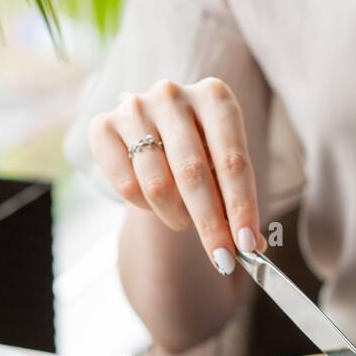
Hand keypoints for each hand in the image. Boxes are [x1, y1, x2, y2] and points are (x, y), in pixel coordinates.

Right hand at [88, 78, 265, 274]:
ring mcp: (135, 107)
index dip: (241, 207)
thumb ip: (239, 204)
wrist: (153, 134)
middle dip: (210, 224)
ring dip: (176, 217)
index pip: (232, 160)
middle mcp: (173, 94)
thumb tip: (252, 246)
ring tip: (183, 220)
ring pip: (157, 185)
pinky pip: (126, 186)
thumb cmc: (200, 154)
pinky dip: (144, 207)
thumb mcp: (224, 171)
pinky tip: (153, 201)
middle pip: (193, 173)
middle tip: (222, 260)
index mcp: (214, 97)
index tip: (247, 245)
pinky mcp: (103, 125)